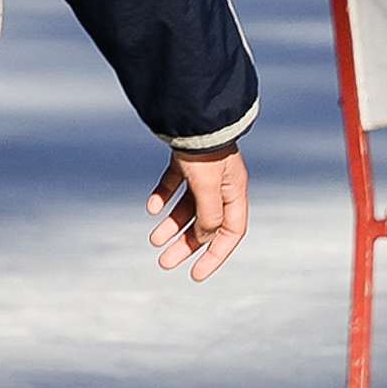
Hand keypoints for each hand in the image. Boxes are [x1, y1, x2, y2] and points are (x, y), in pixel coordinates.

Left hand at [148, 146, 248, 281]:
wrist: (192, 112)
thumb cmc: (206, 150)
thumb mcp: (208, 187)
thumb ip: (208, 216)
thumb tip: (203, 237)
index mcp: (235, 193)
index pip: (229, 234)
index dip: (214, 256)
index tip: (195, 275)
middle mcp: (221, 186)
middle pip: (205, 224)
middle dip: (185, 244)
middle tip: (164, 262)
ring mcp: (203, 173)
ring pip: (187, 207)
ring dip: (171, 224)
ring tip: (153, 240)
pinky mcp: (185, 161)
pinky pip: (174, 185)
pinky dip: (164, 196)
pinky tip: (152, 206)